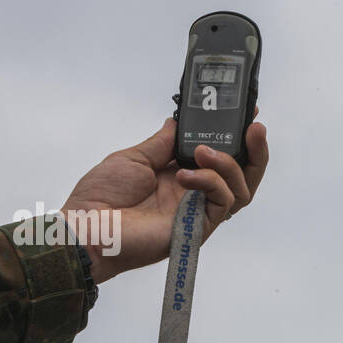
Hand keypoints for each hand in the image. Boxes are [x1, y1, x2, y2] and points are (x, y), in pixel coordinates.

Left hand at [60, 116, 268, 282]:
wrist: (88, 227)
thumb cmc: (103, 197)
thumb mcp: (134, 157)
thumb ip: (163, 142)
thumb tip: (178, 121)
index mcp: (181, 176)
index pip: (220, 156)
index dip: (238, 138)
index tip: (248, 114)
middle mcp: (195, 194)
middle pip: (243, 175)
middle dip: (255, 151)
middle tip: (254, 128)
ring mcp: (199, 211)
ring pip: (240, 189)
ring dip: (229, 164)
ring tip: (203, 151)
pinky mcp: (198, 227)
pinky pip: (223, 202)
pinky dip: (211, 182)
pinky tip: (186, 175)